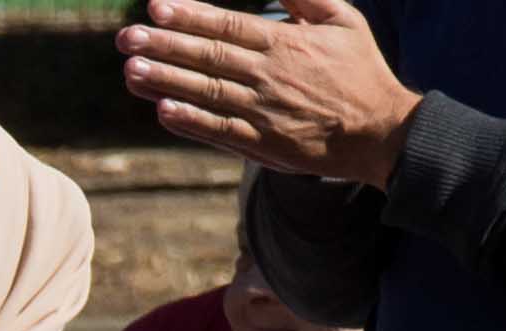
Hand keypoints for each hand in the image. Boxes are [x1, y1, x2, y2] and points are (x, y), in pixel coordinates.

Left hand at [121, 0, 421, 184]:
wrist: (380, 131)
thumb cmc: (360, 70)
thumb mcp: (343, 21)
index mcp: (286, 42)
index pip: (228, 26)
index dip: (190, 15)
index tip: (156, 6)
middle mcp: (269, 75)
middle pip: (208, 57)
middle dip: (164, 45)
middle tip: (126, 38)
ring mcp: (262, 111)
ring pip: (206, 92)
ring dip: (165, 81)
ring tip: (131, 70)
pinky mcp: (261, 143)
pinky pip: (218, 130)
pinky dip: (190, 121)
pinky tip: (162, 110)